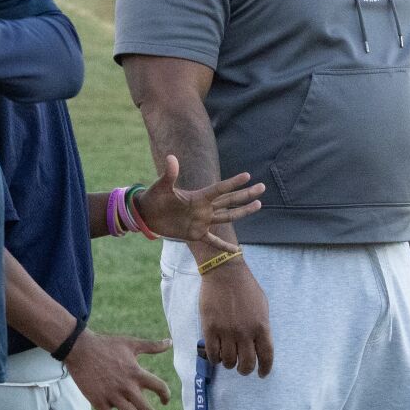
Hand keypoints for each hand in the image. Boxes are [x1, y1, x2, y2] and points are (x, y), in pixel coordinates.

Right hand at [63, 329, 172, 409]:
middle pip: (146, 408)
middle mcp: (127, 386)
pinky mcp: (98, 401)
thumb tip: (170, 342)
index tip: (165, 401)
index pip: (159, 387)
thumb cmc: (106, 345)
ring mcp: (113, 395)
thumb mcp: (131, 343)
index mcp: (136, 372)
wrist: (80, 349)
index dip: (165, 395)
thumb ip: (152, 346)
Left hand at [138, 155, 263, 249]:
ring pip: (227, 216)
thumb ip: (170, 173)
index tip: (248, 175)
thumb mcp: (162, 186)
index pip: (220, 189)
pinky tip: (235, 251)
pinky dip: (223, 246)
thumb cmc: (154, 197)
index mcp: (198, 196)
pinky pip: (213, 240)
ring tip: (258, 205)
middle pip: (230, 201)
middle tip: (262, 187)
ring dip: (242, 212)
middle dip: (246, 195)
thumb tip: (171, 158)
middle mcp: (204, 208)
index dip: (233, 183)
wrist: (147, 214)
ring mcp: (202, 221)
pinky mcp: (196, 234)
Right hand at [199, 259, 273, 376]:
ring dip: (229, 364)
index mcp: (261, 326)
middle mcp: (245, 332)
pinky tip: (216, 355)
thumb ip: (261, 326)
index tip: (262, 374)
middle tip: (242, 368)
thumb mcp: (262, 306)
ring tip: (228, 358)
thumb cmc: (246, 287)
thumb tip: (259, 344)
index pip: (266, 356)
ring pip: (229, 362)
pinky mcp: (210, 329)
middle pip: (247, 364)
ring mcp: (227, 332)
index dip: (265, 369)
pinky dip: (215, 359)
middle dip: (245, 370)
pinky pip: (213, 354)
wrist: (225, 273)